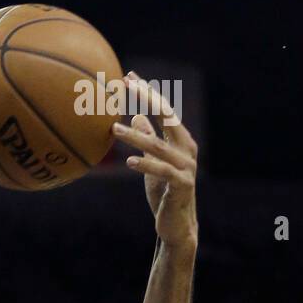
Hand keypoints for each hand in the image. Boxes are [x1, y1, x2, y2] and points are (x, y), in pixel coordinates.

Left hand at [113, 73, 197, 252]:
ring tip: (114, 129)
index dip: (148, 93)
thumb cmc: (164, 193)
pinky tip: (130, 161)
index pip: (164, 110)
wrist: (177, 225)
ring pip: (158, 147)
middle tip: (127, 85)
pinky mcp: (182, 185)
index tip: (130, 77)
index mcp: (181, 140)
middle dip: (147, 99)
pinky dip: (146, 165)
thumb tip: (137, 116)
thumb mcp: (152, 164)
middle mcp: (187, 149)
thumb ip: (149, 140)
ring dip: (136, 136)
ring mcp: (186, 166)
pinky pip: (162, 171)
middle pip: (167, 117)